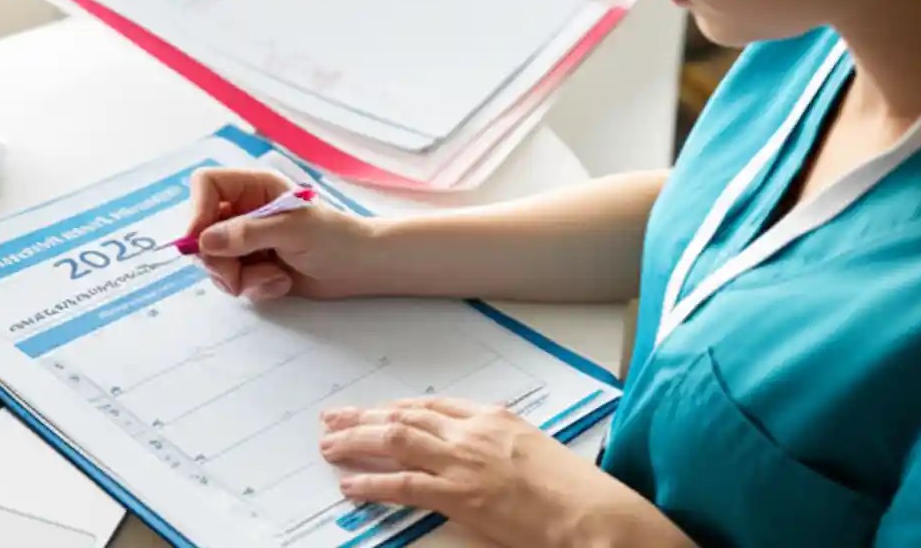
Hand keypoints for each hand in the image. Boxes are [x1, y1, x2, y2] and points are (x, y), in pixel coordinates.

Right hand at [186, 168, 378, 300]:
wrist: (360, 269)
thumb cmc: (335, 238)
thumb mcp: (293, 230)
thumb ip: (248, 233)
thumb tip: (205, 241)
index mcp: (254, 187)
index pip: (206, 185)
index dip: (197, 211)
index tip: (202, 242)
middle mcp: (244, 210)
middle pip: (202, 231)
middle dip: (219, 260)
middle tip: (236, 279)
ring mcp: (246, 240)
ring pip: (215, 261)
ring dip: (241, 277)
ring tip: (274, 278)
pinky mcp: (252, 266)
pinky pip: (233, 280)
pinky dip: (254, 287)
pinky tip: (281, 283)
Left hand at [319, 397, 694, 547]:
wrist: (591, 515)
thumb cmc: (574, 490)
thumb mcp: (534, 449)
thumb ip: (500, 442)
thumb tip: (479, 446)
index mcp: (493, 417)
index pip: (432, 405)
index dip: (396, 408)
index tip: (374, 410)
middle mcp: (472, 432)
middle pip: (404, 417)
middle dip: (364, 417)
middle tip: (333, 419)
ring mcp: (463, 462)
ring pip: (395, 442)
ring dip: (356, 442)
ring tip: (329, 445)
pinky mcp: (458, 496)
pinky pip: (402, 485)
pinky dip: (371, 483)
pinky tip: (350, 484)